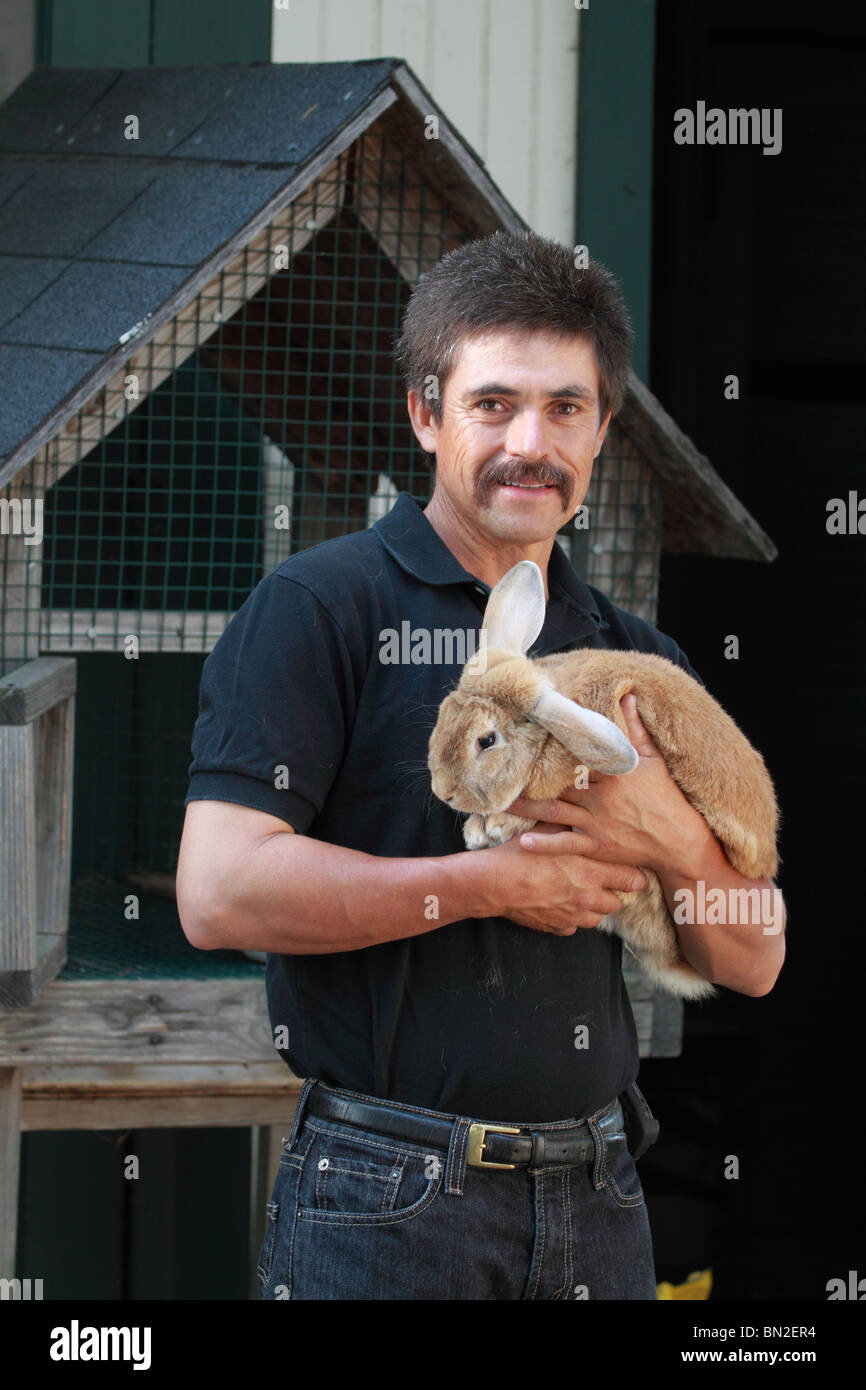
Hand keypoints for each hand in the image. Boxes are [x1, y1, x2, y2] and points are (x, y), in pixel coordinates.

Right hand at [481, 817, 647, 935]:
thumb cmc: (522, 853)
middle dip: (612, 894)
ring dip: (592, 908)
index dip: (634, 875)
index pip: (633, 879)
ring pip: (597, 919)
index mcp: (592, 872)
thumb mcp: (550, 830)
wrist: (495, 882)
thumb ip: (573, 825)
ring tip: (579, 894)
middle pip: (617, 903)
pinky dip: (570, 919)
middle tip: (600, 881)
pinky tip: (559, 906)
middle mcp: (588, 897)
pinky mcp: (556, 927)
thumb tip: (584, 812)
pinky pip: (572, 927)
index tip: (629, 871)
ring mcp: (573, 916)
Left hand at [506, 692, 710, 876]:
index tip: (525, 735)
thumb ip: (635, 728)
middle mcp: (600, 796)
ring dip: (526, 808)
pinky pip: (566, 845)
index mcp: (612, 772)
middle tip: (500, 770)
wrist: (680, 841)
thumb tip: (625, 694)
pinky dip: (545, 844)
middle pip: (557, 782)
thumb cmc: (666, 797)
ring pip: (554, 812)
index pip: (574, 754)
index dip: (548, 745)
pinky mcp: (596, 845)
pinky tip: (523, 841)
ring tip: (500, 801)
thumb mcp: (653, 759)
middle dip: (529, 777)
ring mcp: (596, 822)